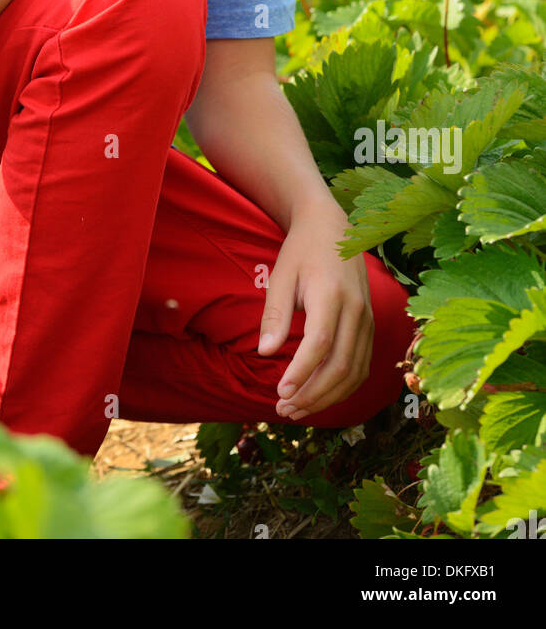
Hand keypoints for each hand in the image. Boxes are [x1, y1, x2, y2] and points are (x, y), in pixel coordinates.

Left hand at [256, 202, 373, 421]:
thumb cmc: (302, 251)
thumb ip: (275, 313)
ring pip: (355, 372)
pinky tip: (320, 395)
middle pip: (341, 365)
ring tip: (297, 409)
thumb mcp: (281, 275)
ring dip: (327, 397)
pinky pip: (362, 365)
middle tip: (283, 409)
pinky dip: (343, 387)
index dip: (302, 373)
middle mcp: (357, 310)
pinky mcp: (371, 326)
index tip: (280, 393)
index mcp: (331, 294)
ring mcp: (368, 319)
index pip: (320, 344)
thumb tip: (266, 352)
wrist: (333, 227)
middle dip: (312, 394)